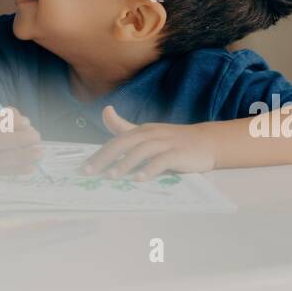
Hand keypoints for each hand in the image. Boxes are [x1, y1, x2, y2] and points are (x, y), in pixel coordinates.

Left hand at [80, 106, 215, 179]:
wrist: (207, 142)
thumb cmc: (174, 140)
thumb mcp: (148, 132)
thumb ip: (125, 126)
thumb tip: (105, 112)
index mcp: (142, 131)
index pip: (116, 141)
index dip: (100, 153)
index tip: (84, 167)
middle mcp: (151, 134)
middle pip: (124, 143)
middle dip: (106, 158)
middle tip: (91, 172)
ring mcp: (165, 143)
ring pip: (141, 151)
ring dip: (125, 163)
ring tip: (112, 176)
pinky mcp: (178, 154)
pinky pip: (162, 161)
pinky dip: (149, 169)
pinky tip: (139, 178)